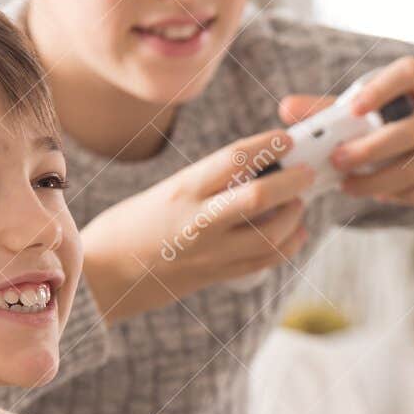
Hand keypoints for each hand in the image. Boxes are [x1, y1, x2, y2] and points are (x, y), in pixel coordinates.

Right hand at [78, 131, 313, 320]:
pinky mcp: (217, 275)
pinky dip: (288, 245)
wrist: (106, 276)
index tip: (286, 137)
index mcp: (182, 191)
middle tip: (308, 171)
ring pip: (270, 236)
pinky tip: (296, 233)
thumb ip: (208, 182)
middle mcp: (198, 222)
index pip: (233, 158)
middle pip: (259, 198)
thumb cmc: (132, 225)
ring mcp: (210, 253)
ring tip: (299, 202)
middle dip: (292, 181)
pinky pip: (264, 261)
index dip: (267, 144)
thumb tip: (256, 166)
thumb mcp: (167, 191)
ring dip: (294, 216)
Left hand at [279, 56, 413, 207]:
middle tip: (336, 160)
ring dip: (377, 181)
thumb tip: (286, 109)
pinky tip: (375, 191)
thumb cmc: (409, 113)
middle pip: (412, 131)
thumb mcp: (380, 101)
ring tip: (346, 185)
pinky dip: (396, 194)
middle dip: (370, 150)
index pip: (409, 73)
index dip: (381, 90)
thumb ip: (335, 107)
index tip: (353, 109)